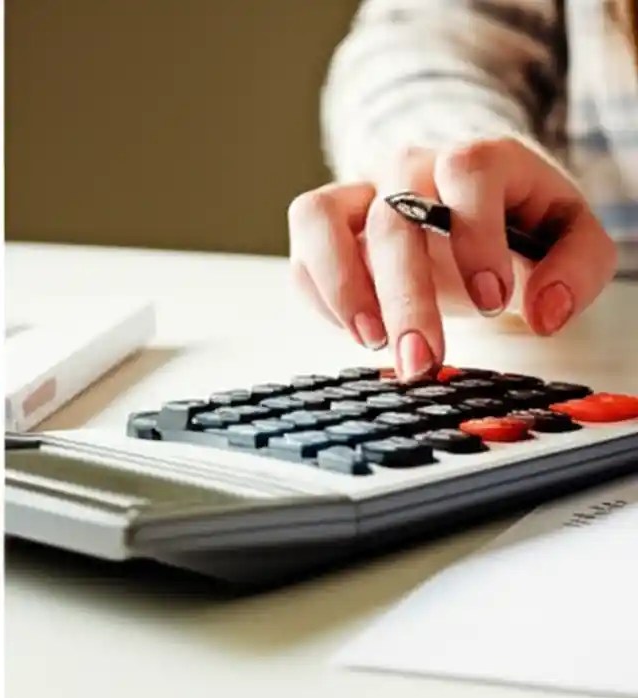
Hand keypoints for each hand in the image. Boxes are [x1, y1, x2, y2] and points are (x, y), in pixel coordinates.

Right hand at [288, 138, 617, 380]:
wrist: (462, 196)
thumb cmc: (513, 220)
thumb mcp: (568, 234)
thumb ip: (577, 268)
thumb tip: (543, 313)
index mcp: (476, 158)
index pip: (466, 170)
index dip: (477, 236)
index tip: (493, 301)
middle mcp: (407, 166)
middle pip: (392, 217)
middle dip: (406, 298)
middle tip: (422, 359)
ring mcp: (357, 190)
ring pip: (320, 218)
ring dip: (341, 286)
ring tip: (371, 341)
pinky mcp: (324, 226)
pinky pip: (301, 254)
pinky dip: (320, 299)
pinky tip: (359, 332)